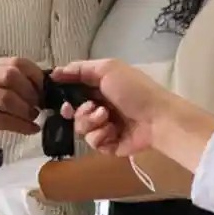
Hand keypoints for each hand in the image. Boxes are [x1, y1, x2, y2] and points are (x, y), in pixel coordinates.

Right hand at [0, 56, 43, 150]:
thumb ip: (17, 83)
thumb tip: (49, 83)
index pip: (16, 62)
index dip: (35, 75)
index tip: (45, 89)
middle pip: (11, 76)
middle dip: (31, 92)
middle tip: (39, 105)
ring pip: (7, 97)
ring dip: (27, 109)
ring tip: (34, 117)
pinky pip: (4, 119)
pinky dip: (23, 125)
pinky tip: (32, 129)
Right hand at [50, 59, 174, 156]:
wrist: (157, 119)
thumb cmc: (134, 90)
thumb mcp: (108, 69)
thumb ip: (80, 69)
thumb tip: (56, 72)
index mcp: (99, 87)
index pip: (72, 91)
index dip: (64, 94)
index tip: (60, 96)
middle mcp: (99, 106)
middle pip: (72, 112)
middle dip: (76, 111)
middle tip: (87, 109)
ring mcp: (103, 127)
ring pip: (80, 128)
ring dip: (91, 121)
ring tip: (106, 117)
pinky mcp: (108, 144)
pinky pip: (92, 142)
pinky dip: (100, 136)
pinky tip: (113, 131)